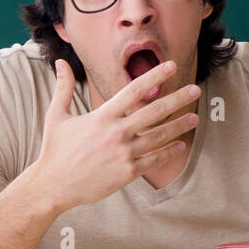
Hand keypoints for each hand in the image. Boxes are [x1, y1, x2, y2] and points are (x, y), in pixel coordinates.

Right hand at [34, 58, 199, 210]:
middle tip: (195, 89)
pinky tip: (180, 145)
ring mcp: (124, 153)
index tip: (170, 66)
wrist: (54, 185)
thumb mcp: (56, 115)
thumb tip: (60, 63)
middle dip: (178, 99)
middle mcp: (116, 133)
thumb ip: (64, 87)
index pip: (134, 90)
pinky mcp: (127, 173)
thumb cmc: (54, 150)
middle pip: (154, 111)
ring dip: (179, 126)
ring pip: (160, 136)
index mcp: (101, 116)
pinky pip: (154, 159)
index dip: (155, 76)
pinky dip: (169, 152)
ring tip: (194, 118)